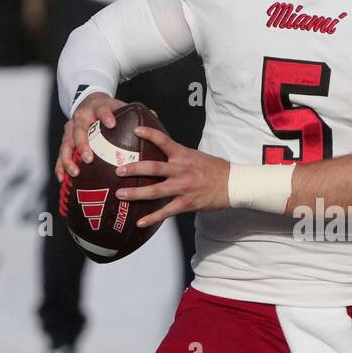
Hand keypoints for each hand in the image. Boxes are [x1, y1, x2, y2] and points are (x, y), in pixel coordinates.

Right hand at [55, 92, 125, 181]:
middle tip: (88, 159)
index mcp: (97, 108)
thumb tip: (154, 116)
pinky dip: (60, 167)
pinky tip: (63, 179)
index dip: (106, 116)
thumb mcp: (119, 106)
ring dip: (68, 159)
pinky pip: (60, 154)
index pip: (102, 110)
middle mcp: (81, 118)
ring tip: (75, 172)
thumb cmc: (107, 108)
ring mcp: (71, 128)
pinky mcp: (66, 139)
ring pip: (66, 143)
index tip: (112, 124)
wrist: (89, 101)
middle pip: (79, 130)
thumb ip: (134, 113)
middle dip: (82, 145)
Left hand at [115, 125, 229, 226]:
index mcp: (183, 155)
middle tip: (118, 170)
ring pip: (155, 191)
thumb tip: (161, 145)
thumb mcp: (195, 155)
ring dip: (136, 193)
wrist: (233, 185)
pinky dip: (152, 217)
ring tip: (121, 194)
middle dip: (134, 169)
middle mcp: (181, 170)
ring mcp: (183, 188)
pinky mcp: (187, 203)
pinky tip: (140, 222)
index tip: (135, 130)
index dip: (149, 134)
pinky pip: (166, 212)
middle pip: (153, 168)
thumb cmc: (214, 169)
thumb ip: (177, 152)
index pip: (164, 141)